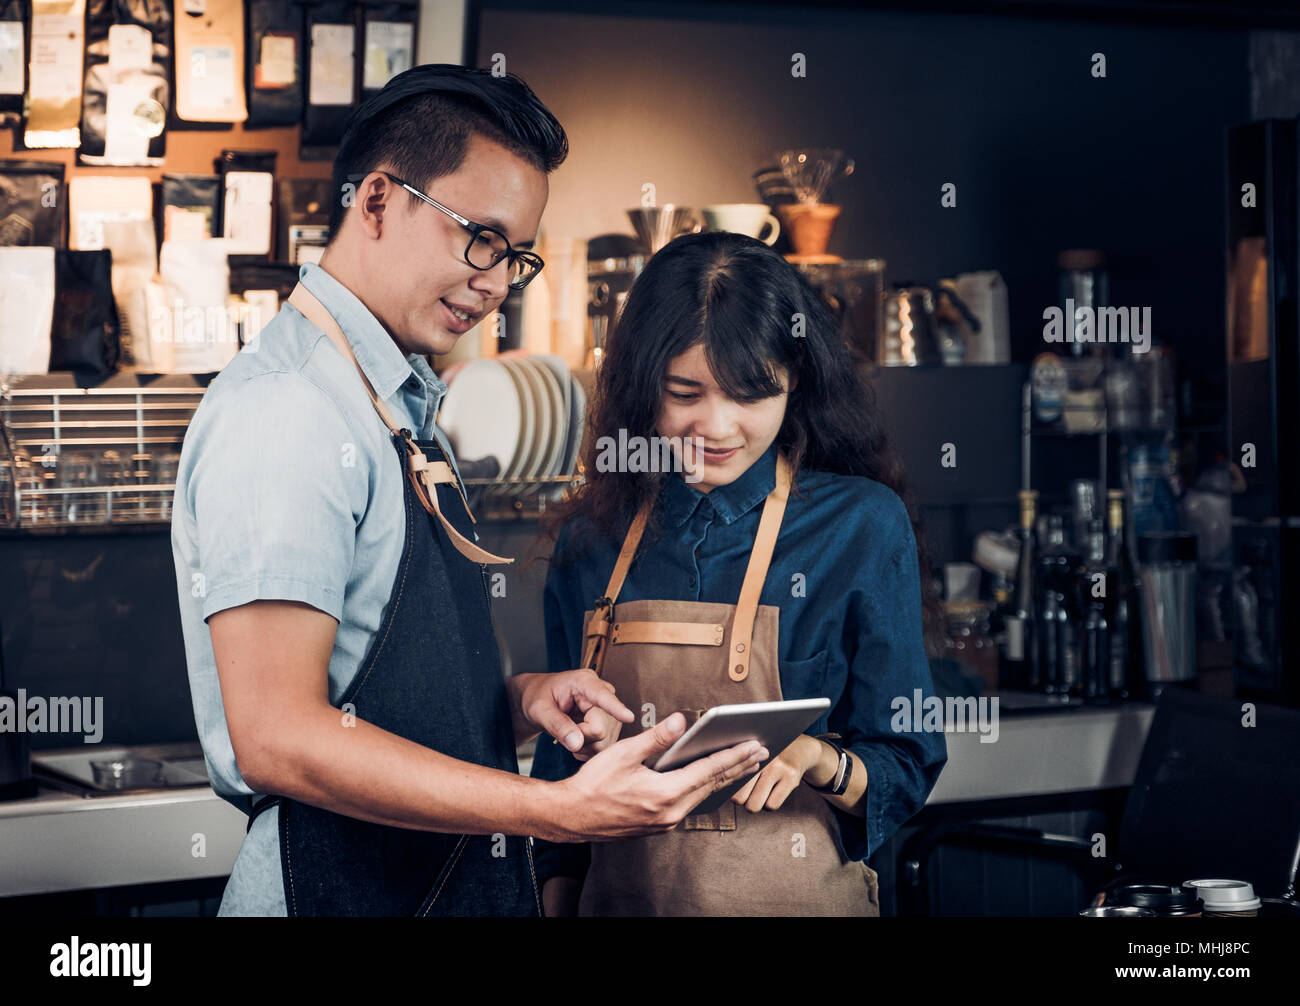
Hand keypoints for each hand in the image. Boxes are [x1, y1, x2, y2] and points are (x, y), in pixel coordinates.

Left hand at [515, 670, 632, 757]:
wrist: (540, 700)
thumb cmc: (538, 697)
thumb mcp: (539, 709)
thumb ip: (556, 725)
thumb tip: (576, 743)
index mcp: (584, 682)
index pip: (602, 697)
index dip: (615, 708)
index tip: (628, 717)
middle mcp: (603, 693)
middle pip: (601, 729)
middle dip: (580, 737)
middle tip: (563, 730)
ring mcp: (610, 710)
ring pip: (604, 741)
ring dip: (583, 745)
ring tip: (569, 732)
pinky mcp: (611, 724)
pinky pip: (604, 747)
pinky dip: (587, 749)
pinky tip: (577, 738)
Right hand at [549, 712, 767, 841]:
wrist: (572, 816)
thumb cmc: (593, 784)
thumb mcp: (624, 753)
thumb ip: (656, 737)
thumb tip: (682, 721)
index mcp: (665, 794)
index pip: (709, 770)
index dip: (735, 756)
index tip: (755, 745)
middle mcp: (671, 813)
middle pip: (713, 785)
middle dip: (739, 767)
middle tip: (762, 752)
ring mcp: (666, 822)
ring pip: (704, 796)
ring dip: (725, 779)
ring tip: (744, 765)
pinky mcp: (659, 825)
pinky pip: (691, 804)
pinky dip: (706, 789)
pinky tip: (711, 781)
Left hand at [732, 734, 823, 811]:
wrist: (801, 748)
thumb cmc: (770, 756)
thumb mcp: (753, 755)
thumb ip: (738, 766)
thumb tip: (721, 782)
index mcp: (748, 752)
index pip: (729, 780)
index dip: (730, 788)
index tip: (734, 787)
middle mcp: (761, 758)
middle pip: (739, 798)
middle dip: (742, 799)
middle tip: (749, 792)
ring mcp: (777, 767)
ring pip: (754, 805)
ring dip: (756, 803)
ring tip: (761, 792)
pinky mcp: (791, 777)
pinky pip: (771, 805)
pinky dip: (770, 804)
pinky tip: (773, 793)